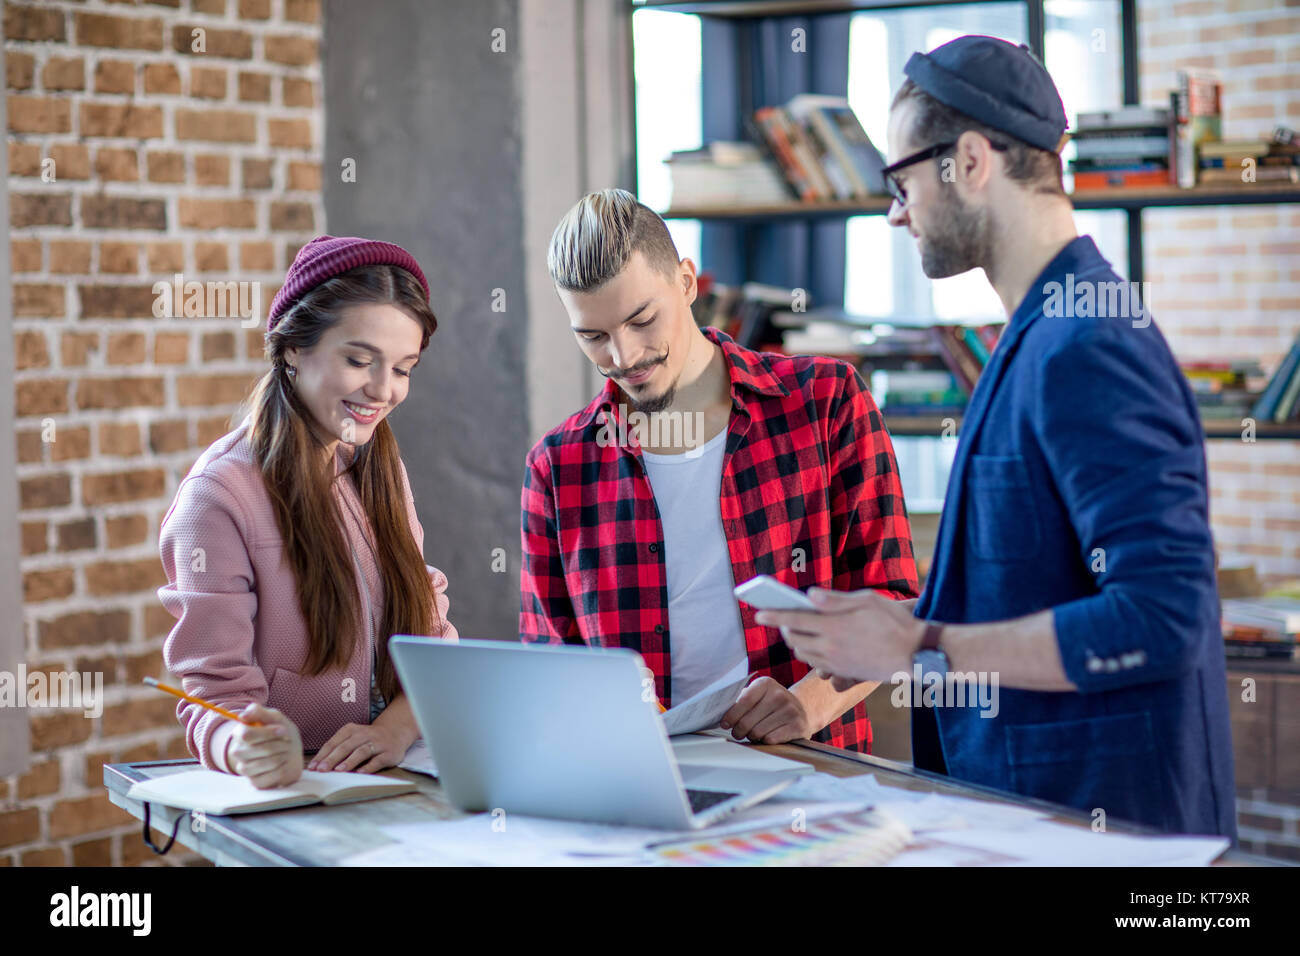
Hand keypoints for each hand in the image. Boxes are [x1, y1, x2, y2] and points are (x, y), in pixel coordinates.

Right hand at [226, 704, 303, 788]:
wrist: (291, 751)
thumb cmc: (280, 733)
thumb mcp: (274, 717)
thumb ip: (259, 712)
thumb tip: (243, 716)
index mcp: (239, 733)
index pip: (246, 734)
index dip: (268, 732)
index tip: (283, 730)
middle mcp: (238, 752)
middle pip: (260, 749)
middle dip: (280, 744)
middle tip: (287, 741)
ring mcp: (245, 769)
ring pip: (268, 762)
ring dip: (284, 755)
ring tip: (286, 751)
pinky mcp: (255, 782)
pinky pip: (274, 775)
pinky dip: (284, 768)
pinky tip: (283, 763)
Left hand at [308, 721, 406, 772]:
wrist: (395, 732)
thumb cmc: (367, 739)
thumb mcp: (352, 738)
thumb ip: (338, 749)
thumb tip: (319, 766)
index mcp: (351, 730)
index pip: (334, 742)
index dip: (322, 755)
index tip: (313, 767)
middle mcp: (364, 734)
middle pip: (346, 746)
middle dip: (332, 758)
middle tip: (322, 769)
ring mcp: (377, 743)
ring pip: (361, 752)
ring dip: (349, 761)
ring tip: (339, 770)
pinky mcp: (388, 753)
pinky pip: (377, 760)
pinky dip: (368, 766)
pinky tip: (360, 772)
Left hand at [719, 676, 812, 743]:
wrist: (802, 710)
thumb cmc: (771, 704)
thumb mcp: (758, 696)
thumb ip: (740, 700)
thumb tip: (719, 712)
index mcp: (766, 684)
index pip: (743, 701)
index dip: (731, 716)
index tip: (724, 724)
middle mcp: (780, 694)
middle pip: (748, 721)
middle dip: (738, 730)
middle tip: (738, 733)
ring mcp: (791, 710)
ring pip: (757, 732)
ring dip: (752, 736)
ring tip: (754, 733)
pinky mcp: (798, 726)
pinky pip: (771, 739)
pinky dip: (764, 741)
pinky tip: (766, 736)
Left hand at [755, 588, 923, 683]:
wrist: (917, 653)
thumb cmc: (895, 622)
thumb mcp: (868, 601)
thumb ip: (835, 600)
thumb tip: (809, 595)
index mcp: (834, 627)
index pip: (793, 620)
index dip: (773, 616)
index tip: (758, 613)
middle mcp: (831, 648)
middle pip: (794, 640)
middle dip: (784, 628)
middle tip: (782, 618)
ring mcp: (837, 664)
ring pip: (804, 655)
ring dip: (796, 643)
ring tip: (798, 630)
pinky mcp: (846, 674)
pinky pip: (818, 667)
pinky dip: (811, 655)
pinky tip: (817, 645)